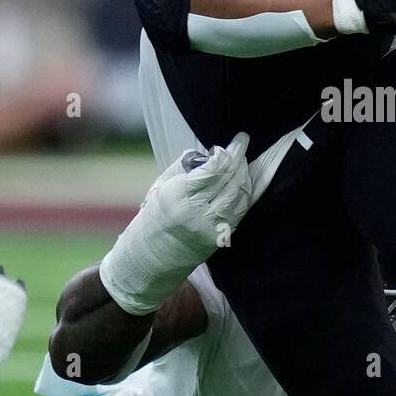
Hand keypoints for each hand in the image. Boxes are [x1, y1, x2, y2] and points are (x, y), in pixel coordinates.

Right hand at [100, 136, 252, 315]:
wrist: (150, 256)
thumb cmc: (156, 214)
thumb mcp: (163, 185)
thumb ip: (186, 167)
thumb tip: (210, 153)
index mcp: (179, 195)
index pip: (214, 169)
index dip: (229, 152)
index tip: (238, 140)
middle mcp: (196, 211)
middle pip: (229, 180)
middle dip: (240, 159)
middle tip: (242, 144)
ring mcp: (210, 226)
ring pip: (239, 195)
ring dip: (244, 175)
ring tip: (242, 161)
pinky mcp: (219, 237)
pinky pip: (240, 211)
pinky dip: (245, 193)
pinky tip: (243, 181)